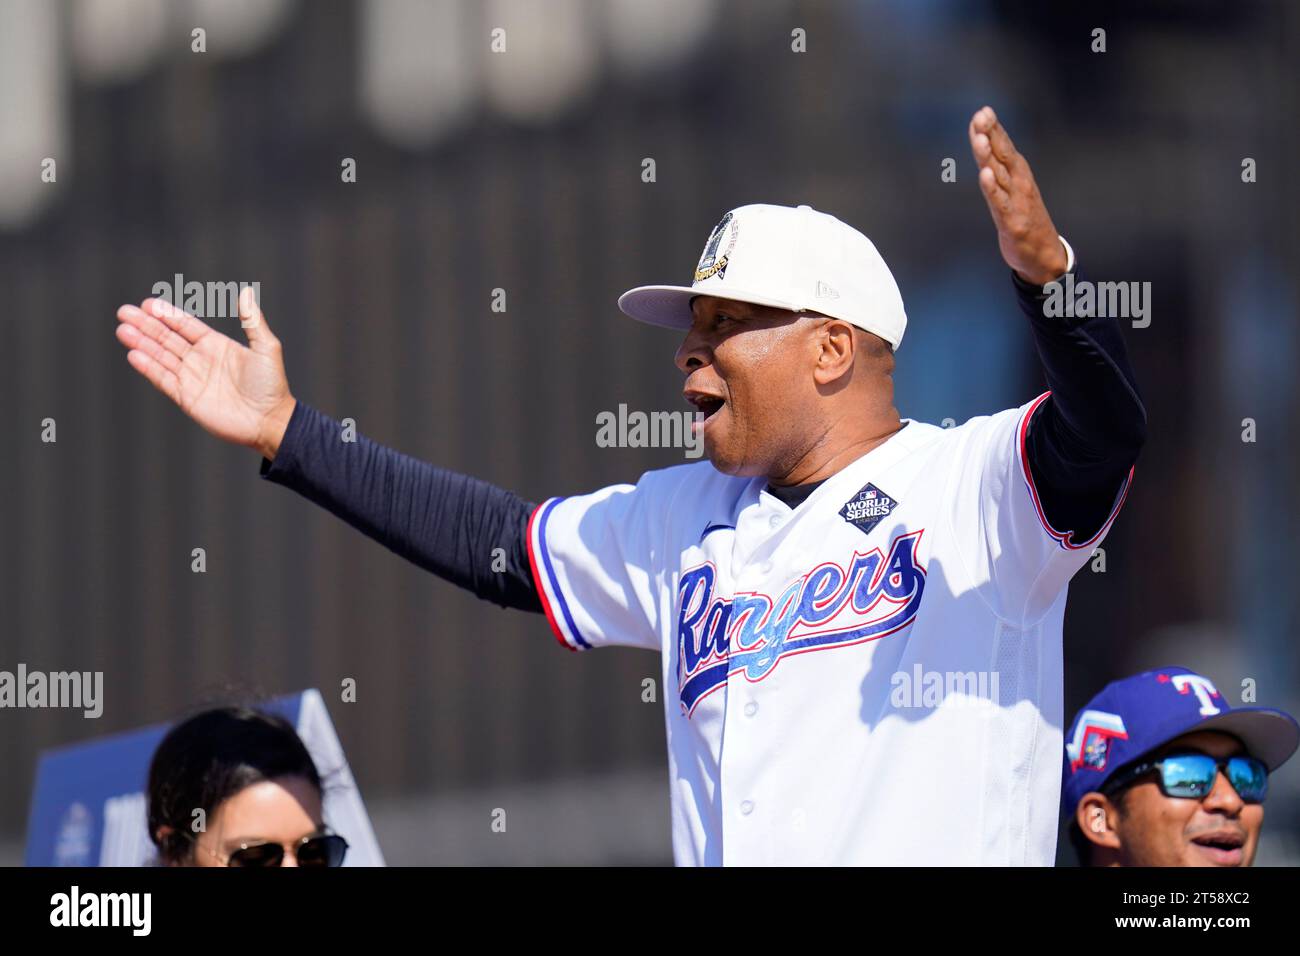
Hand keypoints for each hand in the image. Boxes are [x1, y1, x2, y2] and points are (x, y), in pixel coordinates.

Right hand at [115, 288, 295, 459]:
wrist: (270, 421)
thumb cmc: (272, 386)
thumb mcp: (266, 348)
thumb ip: (252, 321)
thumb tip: (247, 292)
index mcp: (216, 345)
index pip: (186, 326)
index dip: (167, 315)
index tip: (148, 304)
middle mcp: (200, 360)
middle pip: (167, 338)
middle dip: (146, 325)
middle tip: (124, 312)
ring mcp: (192, 379)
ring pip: (161, 357)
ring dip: (142, 344)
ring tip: (123, 331)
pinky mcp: (187, 398)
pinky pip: (164, 380)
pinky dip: (149, 368)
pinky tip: (134, 355)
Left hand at [969, 105, 1067, 285]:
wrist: (1044, 255)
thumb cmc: (1025, 220)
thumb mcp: (1013, 191)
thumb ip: (999, 172)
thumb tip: (986, 148)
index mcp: (1018, 175)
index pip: (1004, 147)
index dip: (993, 129)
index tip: (982, 111)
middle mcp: (1019, 183)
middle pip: (1002, 154)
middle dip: (991, 133)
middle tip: (982, 114)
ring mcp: (1017, 201)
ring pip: (999, 174)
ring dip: (988, 155)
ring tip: (980, 137)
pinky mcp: (1012, 221)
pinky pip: (999, 202)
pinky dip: (992, 188)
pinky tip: (984, 173)